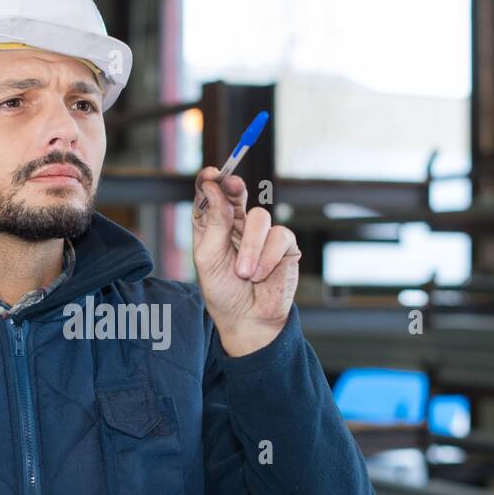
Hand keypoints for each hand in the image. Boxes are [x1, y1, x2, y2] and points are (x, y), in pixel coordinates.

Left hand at [193, 166, 300, 356]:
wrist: (247, 319)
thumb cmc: (223, 291)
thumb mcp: (209, 256)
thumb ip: (214, 221)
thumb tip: (212, 187)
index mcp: (214, 226)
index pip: (211, 196)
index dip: (210, 182)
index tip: (210, 174)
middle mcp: (237, 225)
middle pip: (236, 194)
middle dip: (234, 188)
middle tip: (232, 184)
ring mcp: (262, 234)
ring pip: (259, 217)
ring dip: (250, 247)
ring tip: (244, 273)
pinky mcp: (284, 246)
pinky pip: (279, 237)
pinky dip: (267, 257)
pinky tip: (260, 274)